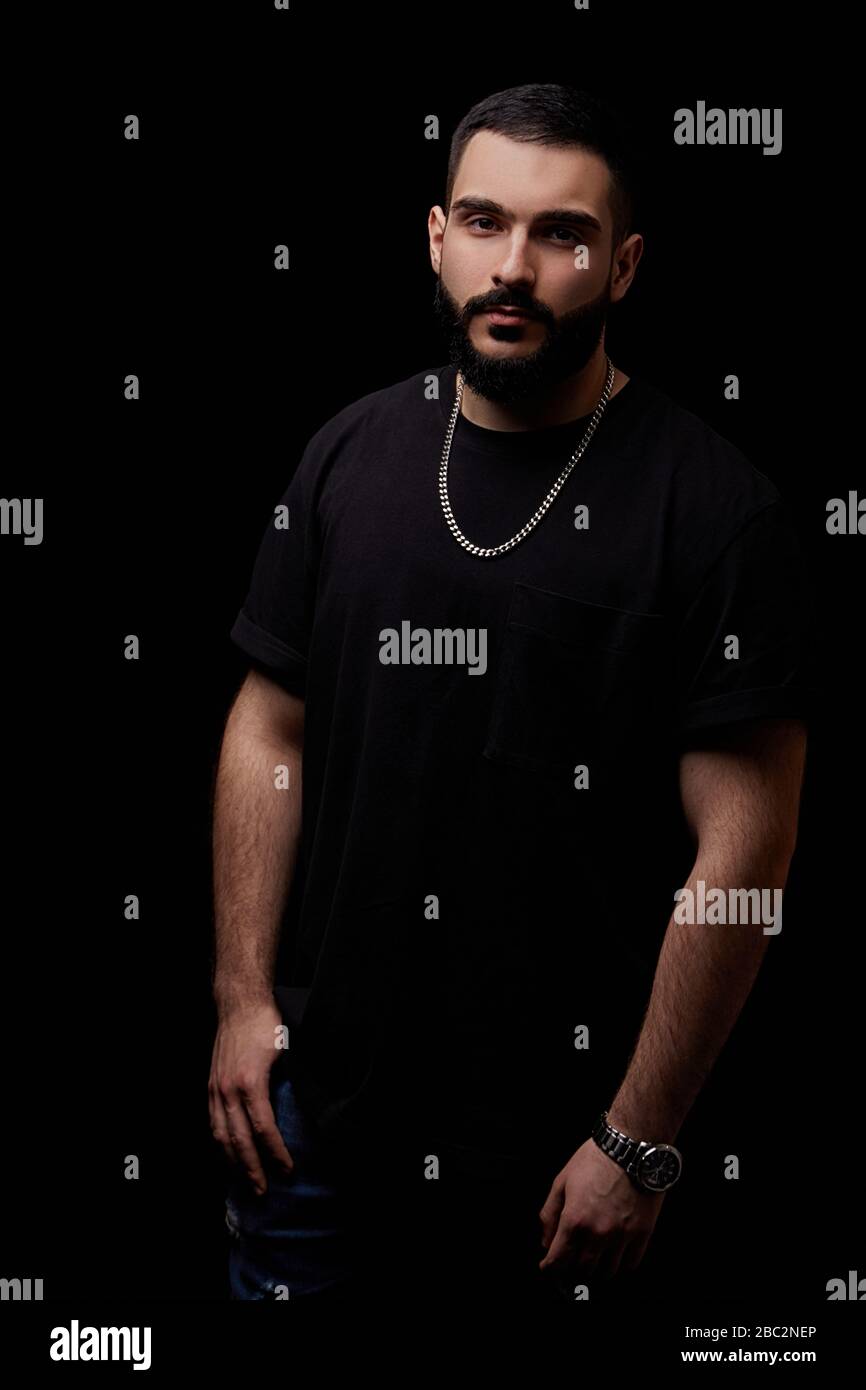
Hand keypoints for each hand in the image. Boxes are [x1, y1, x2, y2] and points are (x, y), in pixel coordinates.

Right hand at [208, 996, 293, 1194]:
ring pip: (221, 1136)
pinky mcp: (212, 1086)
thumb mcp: (287, 1051)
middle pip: (239, 1140)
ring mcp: (216, 1089)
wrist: (239, 1003)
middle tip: (264, 1191)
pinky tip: (229, 1154)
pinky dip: (220, 1143)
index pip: (264, 1129)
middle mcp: (229, 1090)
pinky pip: (213, 1122)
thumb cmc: (266, 1024)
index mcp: (251, 1083)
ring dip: (233, 1162)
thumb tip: (304, 1108)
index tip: (288, 1170)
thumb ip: (290, 1081)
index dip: (276, 1153)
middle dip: (252, 1169)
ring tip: (245, 1181)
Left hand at [538, 1137, 665, 1287]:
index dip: (550, 1268)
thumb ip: (549, 1213)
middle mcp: (598, 1233)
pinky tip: (614, 1258)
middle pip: (582, 1271)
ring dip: (596, 1271)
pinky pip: (631, 1265)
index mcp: (574, 1220)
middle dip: (572, 1271)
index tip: (548, 1267)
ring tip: (592, 1262)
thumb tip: (545, 1241)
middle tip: (570, 1265)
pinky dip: (620, 1267)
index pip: (558, 1260)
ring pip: (607, 1272)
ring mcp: (622, 1236)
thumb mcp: (562, 1180)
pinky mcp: (643, 1234)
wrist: (631, 1147)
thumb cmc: (595, 1159)